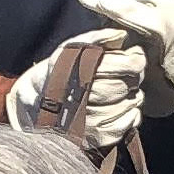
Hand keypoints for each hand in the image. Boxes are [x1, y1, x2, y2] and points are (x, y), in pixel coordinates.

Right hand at [6, 27, 148, 146]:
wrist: (37, 102)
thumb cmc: (59, 71)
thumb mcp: (72, 48)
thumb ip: (97, 38)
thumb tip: (122, 35)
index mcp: (82, 71)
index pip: (129, 66)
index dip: (136, 60)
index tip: (134, 57)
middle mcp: (86, 98)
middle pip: (128, 86)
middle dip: (133, 79)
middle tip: (127, 75)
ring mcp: (91, 122)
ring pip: (129, 106)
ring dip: (131, 97)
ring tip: (119, 92)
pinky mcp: (95, 137)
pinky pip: (126, 126)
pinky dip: (129, 116)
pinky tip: (118, 108)